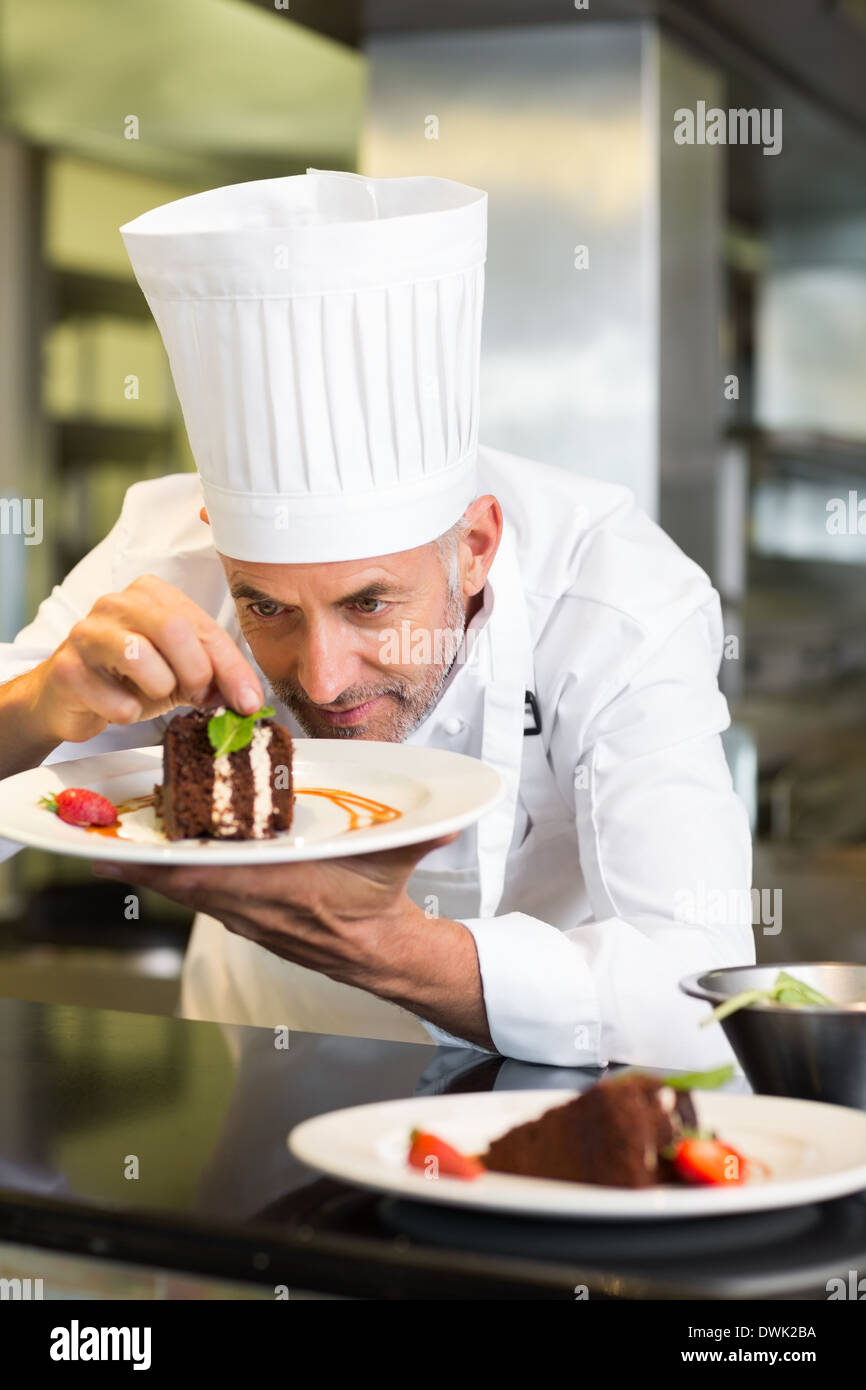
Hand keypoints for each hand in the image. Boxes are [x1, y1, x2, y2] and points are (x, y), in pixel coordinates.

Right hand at [30, 574, 263, 745]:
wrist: (71, 697)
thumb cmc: (130, 678)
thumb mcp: (181, 671)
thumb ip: (216, 676)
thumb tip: (248, 700)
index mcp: (151, 594)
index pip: (203, 626)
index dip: (232, 668)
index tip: (249, 702)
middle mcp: (116, 604)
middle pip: (173, 630)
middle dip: (195, 672)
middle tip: (196, 696)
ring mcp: (87, 634)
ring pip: (139, 656)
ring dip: (159, 689)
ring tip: (153, 696)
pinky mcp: (66, 670)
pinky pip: (115, 699)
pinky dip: (129, 713)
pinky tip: (121, 708)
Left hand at [94, 834, 457, 981]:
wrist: (379, 954)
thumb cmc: (382, 900)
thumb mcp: (400, 858)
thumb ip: (426, 834)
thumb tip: (456, 819)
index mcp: (294, 890)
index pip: (227, 879)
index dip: (181, 868)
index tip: (146, 852)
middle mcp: (262, 908)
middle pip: (190, 885)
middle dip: (145, 864)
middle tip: (102, 840)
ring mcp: (250, 918)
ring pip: (189, 893)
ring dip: (152, 872)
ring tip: (114, 848)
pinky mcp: (246, 920)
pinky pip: (200, 899)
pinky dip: (172, 881)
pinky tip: (152, 863)